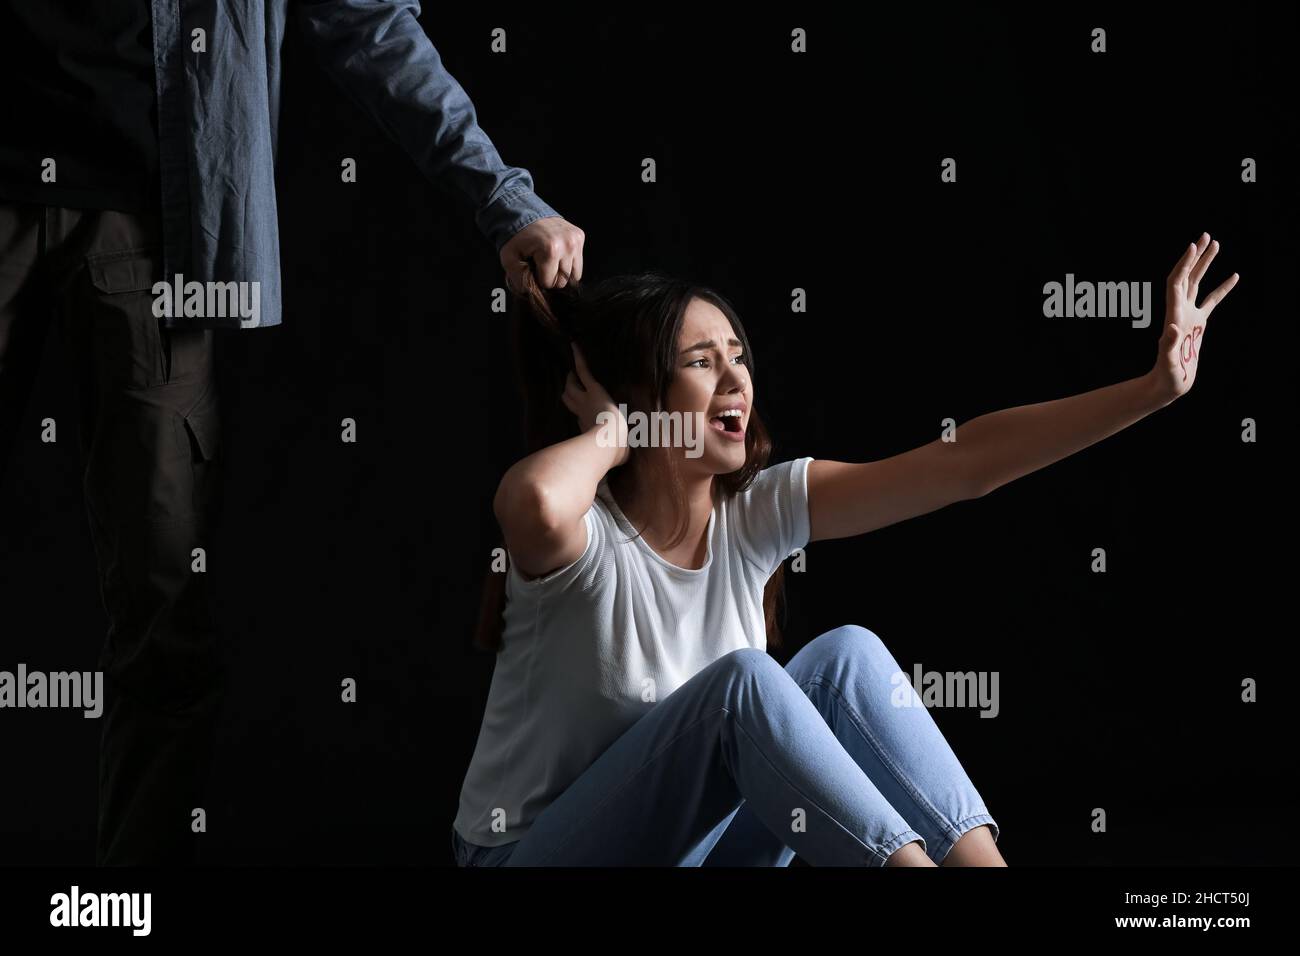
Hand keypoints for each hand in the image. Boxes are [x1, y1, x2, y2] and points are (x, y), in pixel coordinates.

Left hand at [500, 216, 584, 293]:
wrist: (524, 212)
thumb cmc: (516, 237)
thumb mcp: (509, 259)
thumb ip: (518, 280)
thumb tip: (531, 293)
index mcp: (551, 250)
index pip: (551, 283)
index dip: (539, 280)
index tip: (532, 269)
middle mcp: (567, 244)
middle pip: (564, 280)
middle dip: (551, 277)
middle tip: (540, 265)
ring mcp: (575, 240)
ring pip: (574, 274)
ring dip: (562, 272)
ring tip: (549, 261)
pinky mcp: (579, 237)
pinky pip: (578, 263)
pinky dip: (568, 263)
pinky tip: (557, 254)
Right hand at [561, 343, 627, 464]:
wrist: (610, 442)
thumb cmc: (615, 451)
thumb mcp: (619, 453)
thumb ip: (621, 454)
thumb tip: (628, 459)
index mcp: (587, 426)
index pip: (578, 414)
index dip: (576, 409)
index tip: (575, 407)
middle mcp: (583, 412)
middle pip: (570, 398)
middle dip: (569, 392)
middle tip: (568, 384)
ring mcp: (586, 399)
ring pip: (572, 386)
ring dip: (571, 378)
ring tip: (570, 368)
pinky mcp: (594, 389)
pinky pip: (583, 370)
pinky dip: (579, 358)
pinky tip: (575, 345)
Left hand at [1152, 232, 1239, 401]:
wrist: (1167, 385)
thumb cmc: (1166, 376)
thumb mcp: (1168, 362)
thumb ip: (1170, 346)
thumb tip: (1173, 328)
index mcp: (1173, 315)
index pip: (1177, 282)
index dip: (1184, 264)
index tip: (1193, 245)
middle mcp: (1179, 311)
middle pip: (1187, 276)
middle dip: (1196, 256)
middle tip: (1206, 235)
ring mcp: (1189, 316)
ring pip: (1198, 283)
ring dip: (1206, 264)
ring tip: (1216, 244)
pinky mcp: (1198, 325)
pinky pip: (1212, 301)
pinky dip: (1222, 288)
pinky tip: (1234, 276)